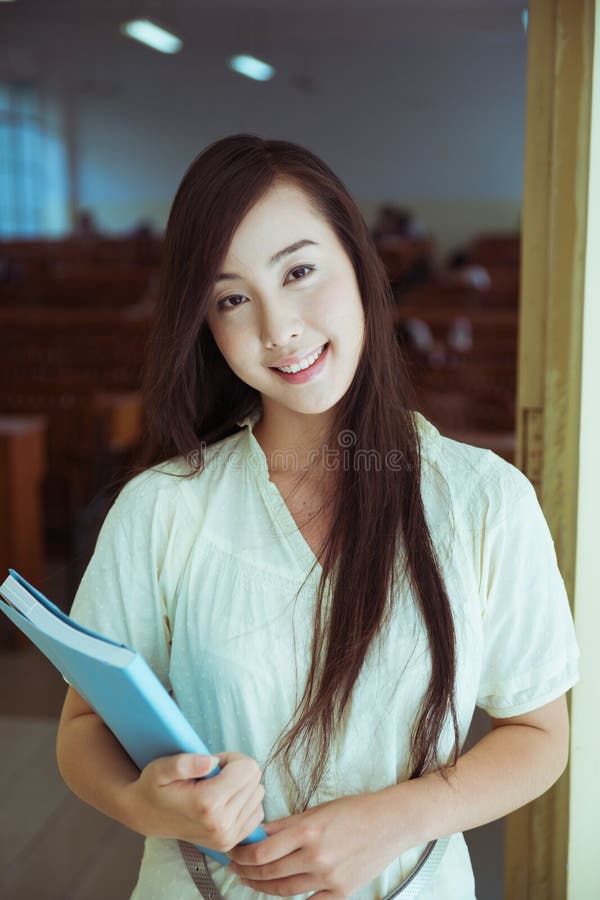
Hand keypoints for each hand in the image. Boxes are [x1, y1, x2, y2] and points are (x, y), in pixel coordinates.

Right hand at [121, 751, 264, 850]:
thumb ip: (185, 763)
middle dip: (237, 771)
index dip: (231, 759)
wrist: (146, 816)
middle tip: (213, 775)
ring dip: (241, 786)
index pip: (247, 768)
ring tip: (216, 788)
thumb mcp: (161, 768)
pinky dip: (245, 802)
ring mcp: (227, 837)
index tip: (214, 763)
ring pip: (258, 795)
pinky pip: (257, 813)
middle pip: (255, 780)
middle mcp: (221, 824)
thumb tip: (212, 762)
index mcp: (207, 804)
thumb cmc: (154, 787)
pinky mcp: (230, 843)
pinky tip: (224, 801)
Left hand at [227, 792, 406, 897]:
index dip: (242, 855)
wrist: (391, 823)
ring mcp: (329, 878)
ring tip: (250, 881)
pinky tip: (279, 894)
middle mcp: (316, 857)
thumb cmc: (355, 810)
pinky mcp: (341, 893)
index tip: (233, 853)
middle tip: (234, 868)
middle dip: (247, 872)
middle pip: (269, 872)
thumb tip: (258, 832)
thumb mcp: (317, 810)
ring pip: (284, 890)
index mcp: (308, 831)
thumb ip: (286, 824)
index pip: (262, 851)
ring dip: (262, 887)